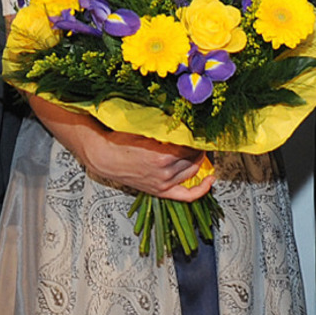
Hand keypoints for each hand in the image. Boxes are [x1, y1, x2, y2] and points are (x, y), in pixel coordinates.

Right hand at [29, 97, 213, 201]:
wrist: (104, 158)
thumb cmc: (120, 140)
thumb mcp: (145, 128)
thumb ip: (165, 127)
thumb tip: (184, 119)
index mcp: (163, 155)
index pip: (191, 145)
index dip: (197, 136)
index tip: (199, 129)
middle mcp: (166, 171)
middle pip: (194, 157)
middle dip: (198, 146)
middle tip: (198, 137)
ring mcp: (164, 182)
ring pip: (192, 171)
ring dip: (198, 160)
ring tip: (197, 150)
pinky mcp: (161, 190)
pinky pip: (187, 195)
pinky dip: (202, 189)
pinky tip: (210, 180)